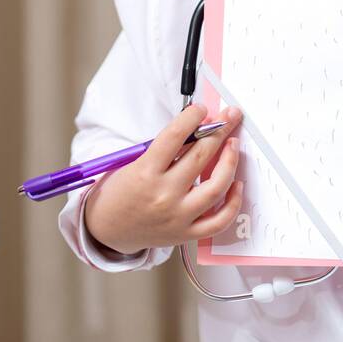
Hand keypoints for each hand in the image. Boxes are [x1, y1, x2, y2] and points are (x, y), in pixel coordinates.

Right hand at [84, 103, 244, 255]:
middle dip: (219, 131)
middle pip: (200, 157)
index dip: (191, 118)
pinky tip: (236, 184)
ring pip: (216, 187)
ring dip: (230, 161)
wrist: (106, 230)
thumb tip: (199, 127)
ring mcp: (177, 216)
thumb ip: (164, 148)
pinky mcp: (186, 233)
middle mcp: (163, 195)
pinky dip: (233, 202)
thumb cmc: (120, 192)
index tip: (201, 108)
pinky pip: (220, 220)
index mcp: (144, 174)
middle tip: (229, 116)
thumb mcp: (133, 164)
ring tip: (233, 144)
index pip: (174, 137)